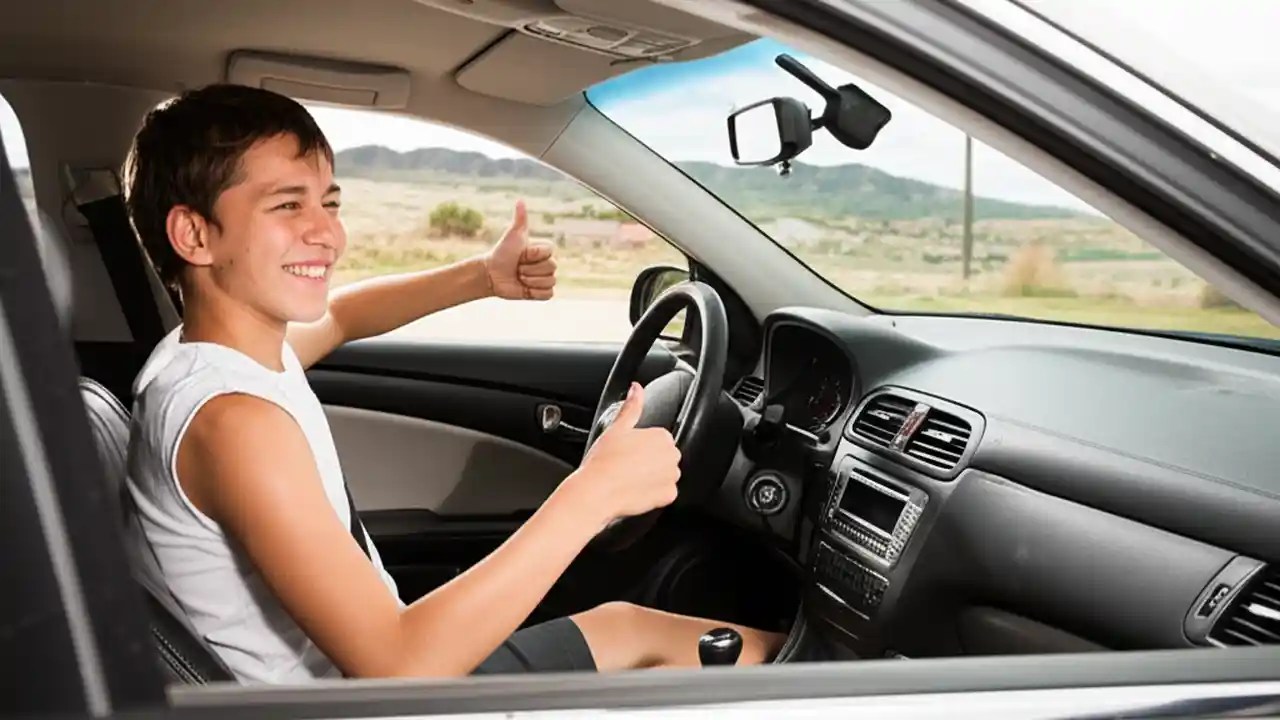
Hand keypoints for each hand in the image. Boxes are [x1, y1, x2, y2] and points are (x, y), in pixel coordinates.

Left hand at [484, 200, 556, 299]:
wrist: (492, 274)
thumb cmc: (502, 253)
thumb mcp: (512, 236)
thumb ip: (520, 219)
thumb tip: (521, 200)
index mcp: (544, 250)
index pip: (549, 253)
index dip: (533, 255)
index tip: (521, 254)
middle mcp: (547, 264)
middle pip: (551, 268)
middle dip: (530, 269)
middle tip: (517, 267)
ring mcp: (545, 279)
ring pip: (549, 282)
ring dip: (531, 281)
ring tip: (519, 277)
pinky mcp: (541, 293)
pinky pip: (547, 295)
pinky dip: (535, 293)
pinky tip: (525, 288)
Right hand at [563, 383, 680, 531]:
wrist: (597, 491)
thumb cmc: (603, 460)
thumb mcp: (616, 428)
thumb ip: (631, 406)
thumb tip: (636, 388)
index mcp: (662, 436)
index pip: (658, 440)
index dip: (641, 448)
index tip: (628, 454)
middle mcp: (672, 455)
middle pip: (664, 458)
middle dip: (650, 462)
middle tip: (627, 467)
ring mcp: (672, 476)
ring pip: (665, 475)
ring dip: (653, 478)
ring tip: (630, 479)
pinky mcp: (668, 495)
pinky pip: (665, 493)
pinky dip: (653, 494)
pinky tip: (636, 491)